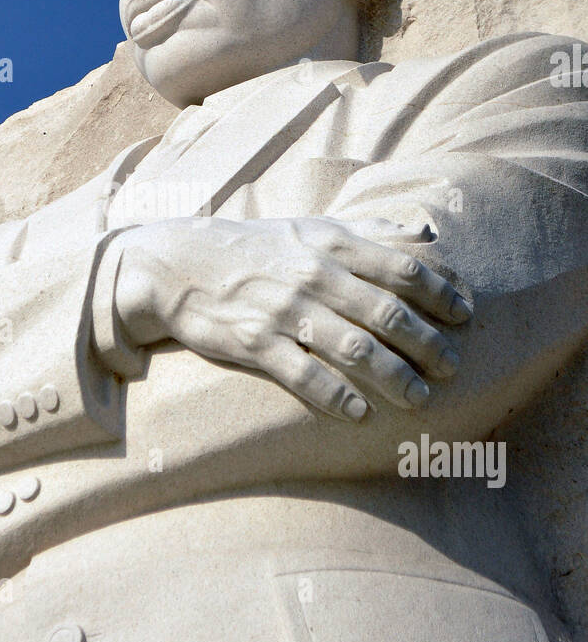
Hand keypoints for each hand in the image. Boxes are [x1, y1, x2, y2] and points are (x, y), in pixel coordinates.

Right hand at [114, 216, 470, 420]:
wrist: (176, 264)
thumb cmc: (253, 247)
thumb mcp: (310, 226)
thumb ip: (368, 229)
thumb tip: (425, 230)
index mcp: (330, 244)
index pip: (400, 269)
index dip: (440, 294)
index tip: (465, 315)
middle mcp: (312, 276)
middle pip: (387, 313)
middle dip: (427, 344)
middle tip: (450, 368)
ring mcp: (283, 311)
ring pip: (354, 348)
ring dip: (393, 377)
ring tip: (419, 399)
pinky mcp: (254, 344)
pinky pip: (304, 376)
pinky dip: (337, 397)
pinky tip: (361, 414)